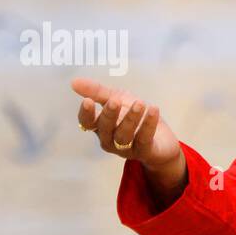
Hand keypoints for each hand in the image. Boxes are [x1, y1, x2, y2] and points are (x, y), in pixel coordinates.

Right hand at [71, 76, 186, 201]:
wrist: (162, 138)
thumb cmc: (135, 116)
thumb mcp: (117, 98)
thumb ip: (97, 91)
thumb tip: (73, 82)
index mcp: (100, 126)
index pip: (87, 123)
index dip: (86, 114)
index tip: (88, 101)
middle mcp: (109, 140)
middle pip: (105, 129)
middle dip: (109, 115)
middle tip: (115, 100)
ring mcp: (126, 148)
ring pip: (124, 135)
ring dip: (131, 119)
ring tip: (140, 103)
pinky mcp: (144, 152)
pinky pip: (144, 139)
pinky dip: (148, 124)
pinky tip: (153, 110)